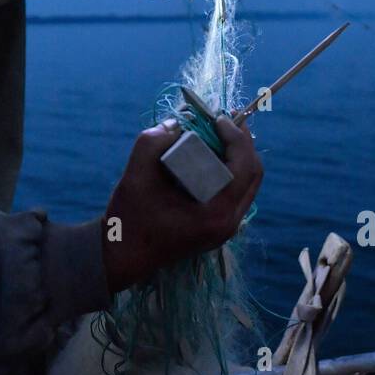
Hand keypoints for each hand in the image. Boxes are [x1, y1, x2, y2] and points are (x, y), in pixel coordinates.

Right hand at [101, 114, 263, 294]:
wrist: (122, 256)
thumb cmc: (128, 219)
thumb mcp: (135, 176)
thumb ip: (152, 142)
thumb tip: (175, 124)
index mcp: (216, 213)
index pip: (244, 167)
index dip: (236, 136)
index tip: (217, 117)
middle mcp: (228, 222)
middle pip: (253, 173)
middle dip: (241, 142)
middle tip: (222, 119)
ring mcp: (225, 227)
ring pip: (246, 182)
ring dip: (236, 154)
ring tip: (216, 133)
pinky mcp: (217, 226)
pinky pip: (235, 191)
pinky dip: (227, 169)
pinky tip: (208, 155)